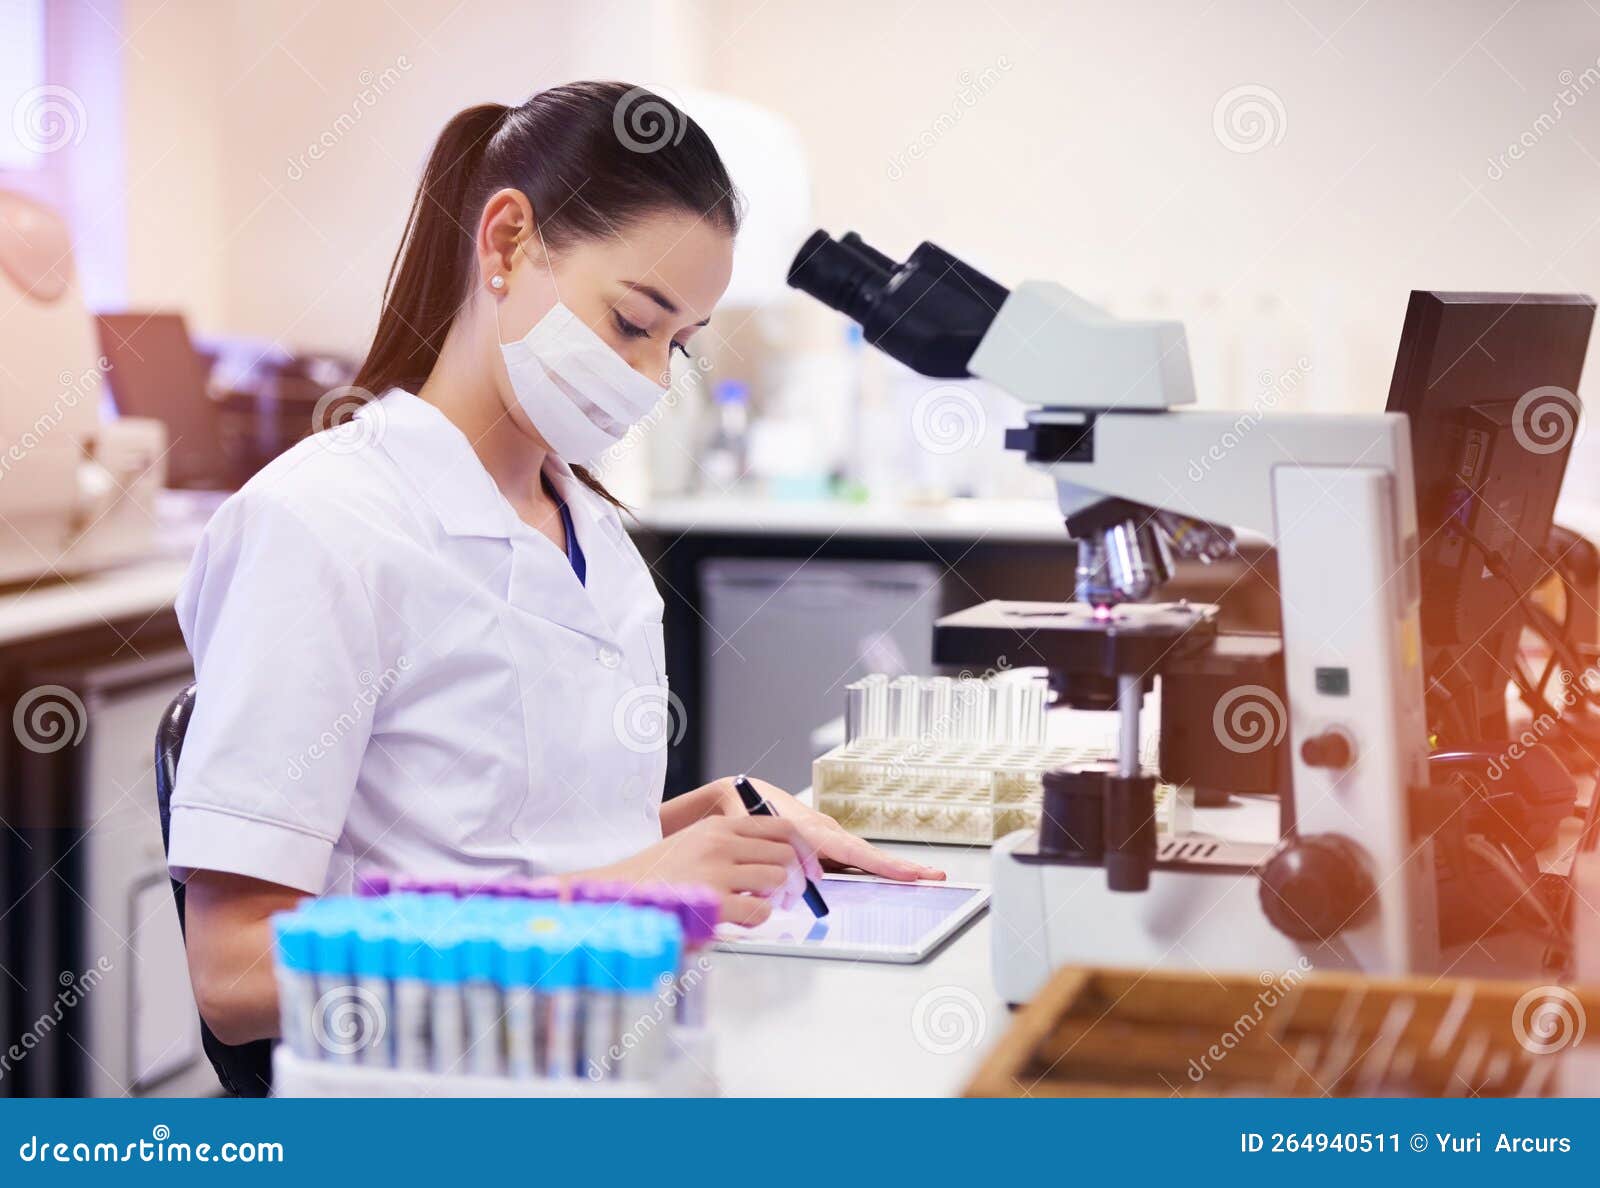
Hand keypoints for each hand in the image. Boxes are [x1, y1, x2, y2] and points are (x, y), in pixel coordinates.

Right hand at [596, 814, 822, 926]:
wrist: (616, 897)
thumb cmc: (657, 878)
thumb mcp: (694, 845)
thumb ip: (732, 847)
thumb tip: (782, 865)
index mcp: (717, 825)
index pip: (781, 827)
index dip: (804, 850)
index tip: (813, 870)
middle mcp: (720, 843)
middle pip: (786, 856)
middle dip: (797, 880)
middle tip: (791, 898)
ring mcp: (717, 871)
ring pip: (777, 882)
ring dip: (776, 900)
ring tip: (758, 907)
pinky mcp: (713, 902)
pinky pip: (760, 911)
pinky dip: (756, 919)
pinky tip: (736, 919)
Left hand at [713, 776, 945, 882]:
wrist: (740, 793)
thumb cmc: (743, 811)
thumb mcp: (752, 831)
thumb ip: (774, 852)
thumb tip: (803, 876)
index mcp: (812, 829)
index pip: (853, 852)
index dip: (881, 865)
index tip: (909, 875)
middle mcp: (827, 832)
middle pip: (869, 854)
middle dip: (903, 867)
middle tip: (936, 877)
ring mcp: (829, 838)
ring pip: (865, 858)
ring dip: (896, 869)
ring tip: (927, 878)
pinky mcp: (826, 846)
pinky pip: (854, 861)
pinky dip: (878, 871)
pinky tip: (900, 880)